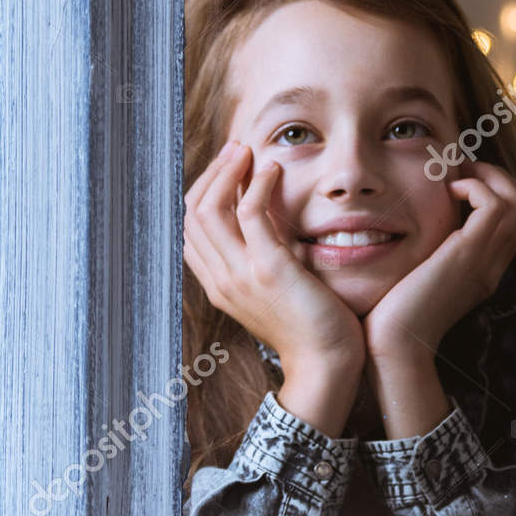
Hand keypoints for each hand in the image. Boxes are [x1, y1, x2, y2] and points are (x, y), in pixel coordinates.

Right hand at [183, 141, 364, 432]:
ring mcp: (240, 275)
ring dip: (228, 171)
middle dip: (212, 173)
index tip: (228, 167)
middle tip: (237, 149)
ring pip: (210, 208)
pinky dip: (258, 184)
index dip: (204, 190)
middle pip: (191, 213)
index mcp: (219, 285)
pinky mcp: (269, 270)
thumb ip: (264, 257)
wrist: (327, 366)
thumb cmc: (312, 328)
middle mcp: (221, 280)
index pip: (189, 228)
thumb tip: (266, 217)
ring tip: (249, 151)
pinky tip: (274, 171)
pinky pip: (249, 214)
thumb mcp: (276, 289)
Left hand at [362, 163, 515, 438]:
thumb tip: (408, 230)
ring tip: (455, 176)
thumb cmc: (390, 316)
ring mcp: (484, 263)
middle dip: (495, 179)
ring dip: (488, 178)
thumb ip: (424, 257)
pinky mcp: (468, 256)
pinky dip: (475, 187)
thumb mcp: (415, 280)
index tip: (459, 181)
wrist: (392, 346)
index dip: (493, 193)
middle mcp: (491, 267)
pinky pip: (493, 206)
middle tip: (460, 170)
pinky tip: (448, 191)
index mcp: (482, 273)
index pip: (512, 223)